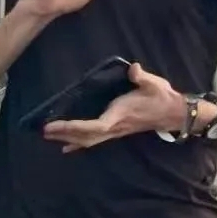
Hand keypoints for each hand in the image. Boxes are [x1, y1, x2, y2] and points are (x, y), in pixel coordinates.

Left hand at [43, 63, 184, 151]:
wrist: (172, 113)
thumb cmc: (161, 96)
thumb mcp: (153, 84)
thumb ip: (141, 77)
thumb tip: (133, 69)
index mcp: (120, 114)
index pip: (96, 125)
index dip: (75, 127)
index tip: (57, 125)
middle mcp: (115, 126)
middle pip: (86, 135)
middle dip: (65, 133)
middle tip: (44, 130)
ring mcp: (115, 131)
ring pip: (88, 140)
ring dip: (68, 139)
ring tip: (49, 135)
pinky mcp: (115, 131)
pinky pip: (94, 140)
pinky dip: (78, 145)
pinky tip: (66, 148)